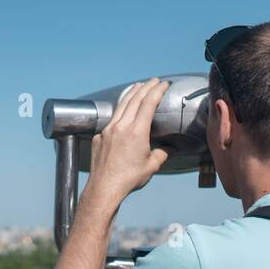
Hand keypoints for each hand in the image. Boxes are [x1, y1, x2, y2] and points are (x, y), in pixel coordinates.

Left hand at [84, 77, 171, 209]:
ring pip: (121, 105)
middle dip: (146, 87)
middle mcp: (121, 127)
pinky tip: (123, 108)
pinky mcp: (99, 137)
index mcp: (137, 132)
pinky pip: (111, 118)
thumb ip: (162, 153)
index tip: (163, 84)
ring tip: (138, 86)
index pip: (148, 103)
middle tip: (154, 81)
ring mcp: (108, 130)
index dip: (157, 91)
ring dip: (131, 93)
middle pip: (135, 99)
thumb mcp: (151, 166)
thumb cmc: (128, 179)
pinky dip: (119, 109)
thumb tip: (170, 148)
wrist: (104, 188)